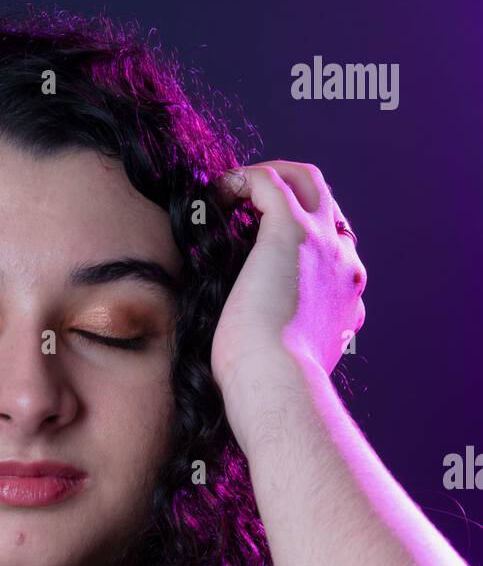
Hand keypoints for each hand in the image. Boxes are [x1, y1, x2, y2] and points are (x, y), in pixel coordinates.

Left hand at [209, 161, 366, 395]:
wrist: (278, 385)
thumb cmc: (268, 389)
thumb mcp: (284, 364)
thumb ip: (280, 344)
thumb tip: (246, 345)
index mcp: (346, 299)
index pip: (334, 252)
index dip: (300, 241)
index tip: (261, 248)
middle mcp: (344, 266)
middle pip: (327, 205)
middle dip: (291, 195)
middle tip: (249, 204)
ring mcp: (324, 246)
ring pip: (306, 181)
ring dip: (269, 176)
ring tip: (232, 190)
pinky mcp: (293, 232)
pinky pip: (271, 182)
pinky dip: (243, 179)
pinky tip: (219, 192)